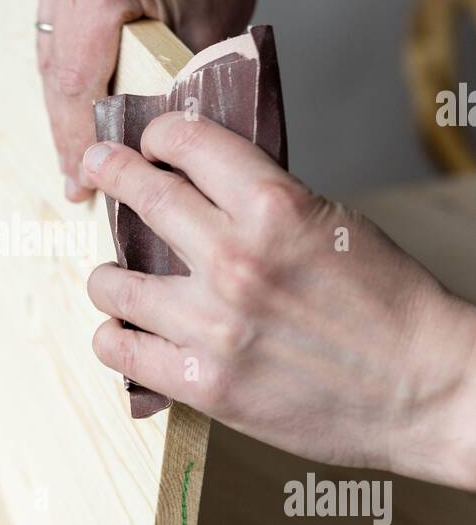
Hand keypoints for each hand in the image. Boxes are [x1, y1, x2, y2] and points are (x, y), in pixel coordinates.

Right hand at [31, 0, 274, 201]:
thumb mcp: (200, 50)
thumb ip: (161, 102)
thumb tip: (133, 166)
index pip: (79, 82)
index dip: (77, 140)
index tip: (81, 183)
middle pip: (57, 71)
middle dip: (67, 131)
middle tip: (76, 179)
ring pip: (48, 53)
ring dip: (61, 104)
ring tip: (73, 153)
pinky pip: (48, 27)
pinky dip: (62, 65)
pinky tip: (74, 104)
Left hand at [81, 113, 475, 489]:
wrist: (427, 390)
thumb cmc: (390, 306)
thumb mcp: (333, 223)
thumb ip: (265, 202)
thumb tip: (203, 182)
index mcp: (275, 207)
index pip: (188, 142)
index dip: (159, 134)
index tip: (149, 141)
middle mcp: (235, 260)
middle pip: (140, 196)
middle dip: (111, 172)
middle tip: (97, 167)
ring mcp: (213, 325)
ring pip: (111, 282)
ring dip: (109, 274)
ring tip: (116, 278)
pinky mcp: (204, 383)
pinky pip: (119, 349)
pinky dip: (114, 336)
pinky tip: (125, 332)